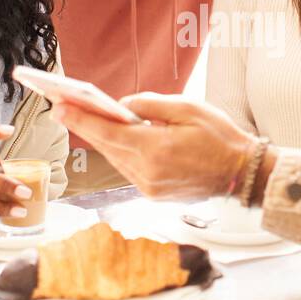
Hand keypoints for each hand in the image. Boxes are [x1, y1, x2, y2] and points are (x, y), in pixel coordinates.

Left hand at [51, 94, 254, 200]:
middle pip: (106, 147)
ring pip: (115, 159)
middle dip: (84, 126)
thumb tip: (121, 107)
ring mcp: (150, 188)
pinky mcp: (154, 194)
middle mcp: (148, 173)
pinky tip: (113, 138)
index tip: (59, 107)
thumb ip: (150, 105)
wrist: (241, 173)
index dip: (80, 119)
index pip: (108, 133)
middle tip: (63, 108)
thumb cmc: (220, 137)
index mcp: (157, 149)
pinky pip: (128, 169)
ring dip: (100, 140)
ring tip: (83, 119)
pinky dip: (119, 152)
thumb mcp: (188, 108)